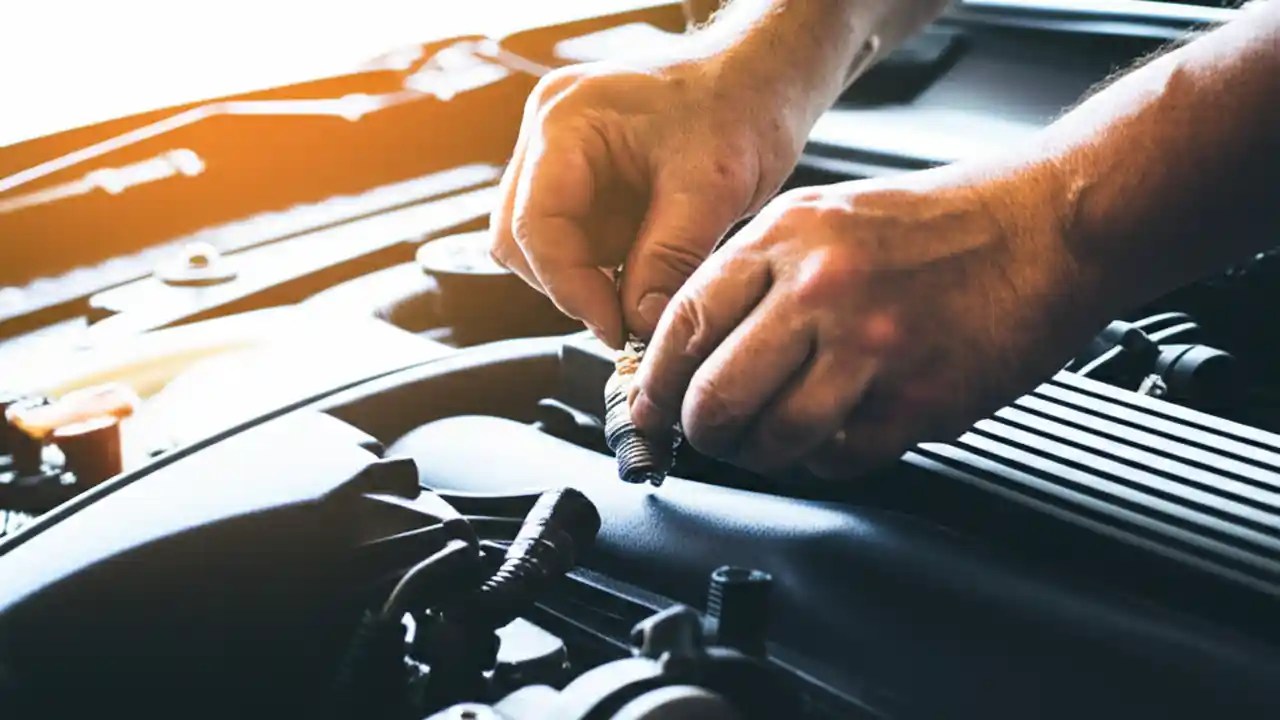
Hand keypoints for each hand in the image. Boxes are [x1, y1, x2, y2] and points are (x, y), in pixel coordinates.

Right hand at [489, 57, 806, 344]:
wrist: (762, 80)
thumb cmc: (742, 109)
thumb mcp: (715, 187)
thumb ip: (670, 257)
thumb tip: (637, 324)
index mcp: (566, 120)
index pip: (534, 223)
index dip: (569, 287)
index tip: (615, 328)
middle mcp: (547, 135)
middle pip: (518, 237)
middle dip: (568, 287)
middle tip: (626, 324)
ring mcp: (558, 158)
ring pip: (536, 246)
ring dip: (580, 283)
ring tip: (640, 303)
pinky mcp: (579, 182)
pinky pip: (567, 241)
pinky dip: (596, 272)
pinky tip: (641, 281)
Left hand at [629, 165, 1106, 478]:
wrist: (1045, 227)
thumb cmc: (937, 226)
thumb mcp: (825, 218)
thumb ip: (755, 277)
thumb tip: (691, 351)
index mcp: (786, 237)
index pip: (683, 323)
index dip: (656, 382)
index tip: (651, 409)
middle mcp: (820, 288)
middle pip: (717, 395)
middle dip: (701, 432)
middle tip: (709, 437)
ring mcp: (871, 346)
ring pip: (774, 438)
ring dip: (761, 455)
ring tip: (770, 442)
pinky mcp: (919, 398)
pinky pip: (842, 457)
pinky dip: (827, 459)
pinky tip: (837, 434)